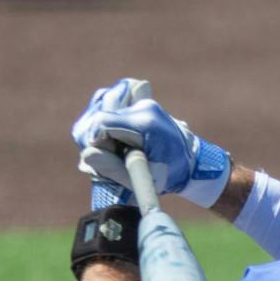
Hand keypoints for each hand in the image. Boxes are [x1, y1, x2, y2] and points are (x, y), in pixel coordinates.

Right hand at [71, 80, 231, 209]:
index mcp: (145, 123)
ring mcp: (142, 102)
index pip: (102, 122)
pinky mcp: (140, 104)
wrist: (193, 162)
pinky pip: (110, 103)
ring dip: (98, 127)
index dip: (95, 142)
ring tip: (111, 147)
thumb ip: (113, 167)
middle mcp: (143, 107)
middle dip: (94, 135)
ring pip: (101, 104)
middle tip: (107, 155)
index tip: (104, 158)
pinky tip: (111, 136)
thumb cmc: (170, 174)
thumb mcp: (143, 177)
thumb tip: (87, 154)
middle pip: (99, 112)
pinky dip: (105, 121)